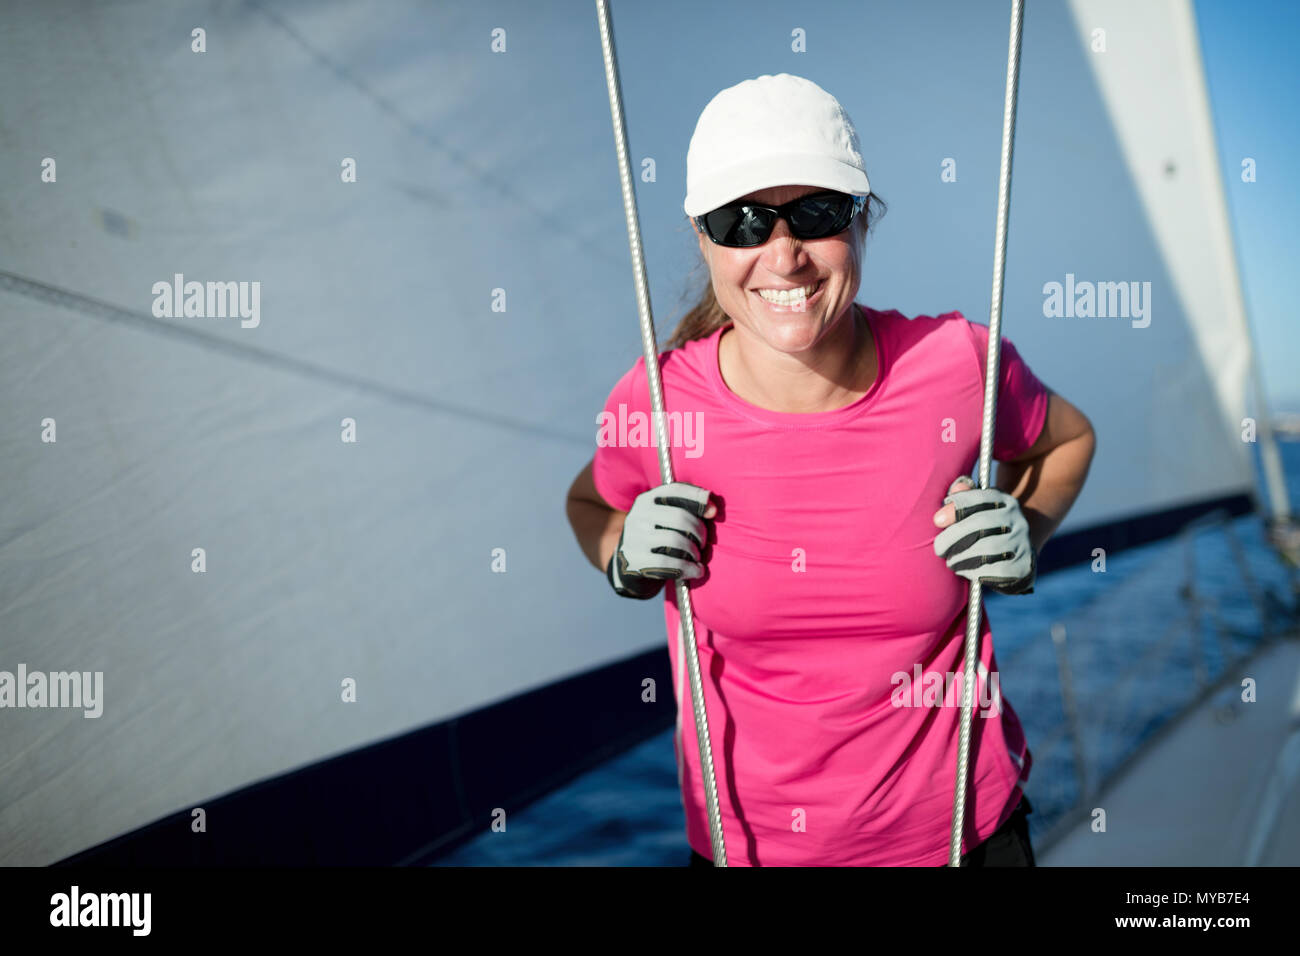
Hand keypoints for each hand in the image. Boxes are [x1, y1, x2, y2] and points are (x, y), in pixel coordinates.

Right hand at [608, 482, 715, 598]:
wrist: (626, 566)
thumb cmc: (655, 538)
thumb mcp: (663, 519)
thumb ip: (687, 509)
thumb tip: (713, 509)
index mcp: (646, 500)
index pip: (676, 490)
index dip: (698, 498)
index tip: (713, 512)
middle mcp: (638, 515)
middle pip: (679, 517)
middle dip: (699, 532)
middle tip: (703, 543)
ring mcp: (634, 538)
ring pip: (675, 540)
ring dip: (694, 551)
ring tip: (697, 556)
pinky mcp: (635, 560)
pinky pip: (669, 563)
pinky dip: (688, 568)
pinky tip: (696, 570)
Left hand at [932, 475, 1035, 593]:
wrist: (1017, 557)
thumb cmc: (986, 530)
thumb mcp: (976, 511)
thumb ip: (963, 498)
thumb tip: (956, 488)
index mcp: (1004, 502)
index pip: (981, 498)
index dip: (957, 507)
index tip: (937, 520)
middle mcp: (1017, 519)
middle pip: (981, 523)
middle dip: (953, 536)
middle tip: (938, 548)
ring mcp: (1022, 543)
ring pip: (988, 548)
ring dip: (962, 556)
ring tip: (950, 561)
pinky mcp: (1023, 566)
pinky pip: (995, 569)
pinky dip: (975, 571)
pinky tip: (964, 570)